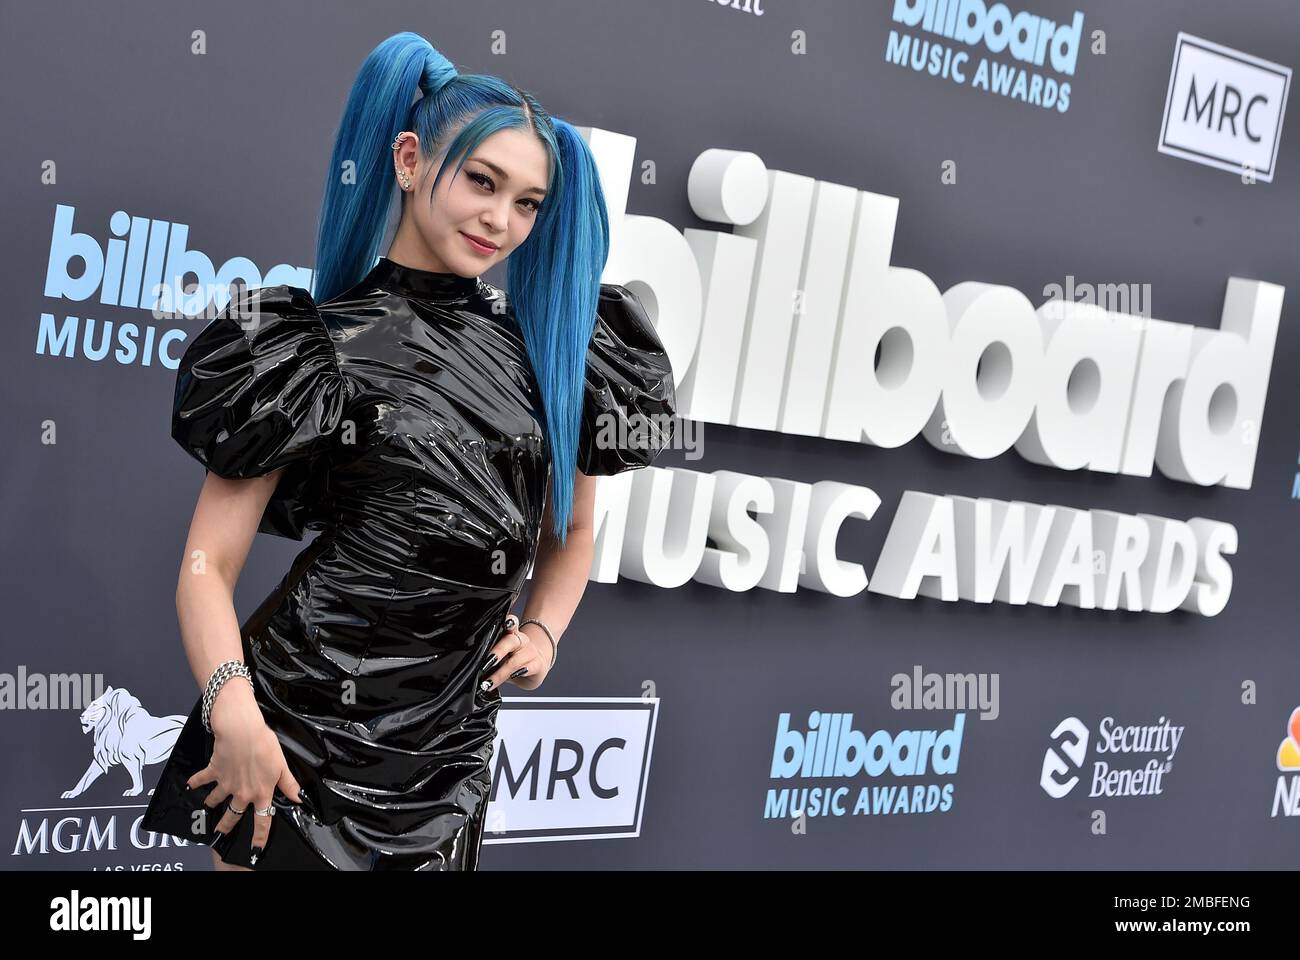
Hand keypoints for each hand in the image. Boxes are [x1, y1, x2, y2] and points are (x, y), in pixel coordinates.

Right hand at [187, 680, 302, 863]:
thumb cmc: (264, 745)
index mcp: (261, 792)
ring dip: (210, 803)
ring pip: (215, 800)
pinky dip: (196, 781)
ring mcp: (225, 784)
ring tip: (206, 806)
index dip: (259, 837)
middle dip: (225, 826)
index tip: (255, 850)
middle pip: (232, 816)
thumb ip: (289, 784)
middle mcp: (242, 793)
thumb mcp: (282, 765)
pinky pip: (202, 779)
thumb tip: (299, 798)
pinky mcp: (214, 771)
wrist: (241, 731)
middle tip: (219, 833)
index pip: (262, 820)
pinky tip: (190, 783)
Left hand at [480, 615, 551, 692]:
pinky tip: (512, 677)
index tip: (505, 622)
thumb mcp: (502, 655)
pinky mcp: (537, 664)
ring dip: (500, 673)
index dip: (508, 621)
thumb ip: (491, 656)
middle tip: (485, 664)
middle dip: (496, 652)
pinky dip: (518, 673)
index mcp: (511, 634)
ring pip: (515, 661)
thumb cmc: (513, 660)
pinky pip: (528, 668)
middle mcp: (521, 640)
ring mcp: (530, 652)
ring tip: (488, 683)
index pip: (509, 624)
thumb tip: (473, 666)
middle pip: (510, 641)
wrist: (537, 666)